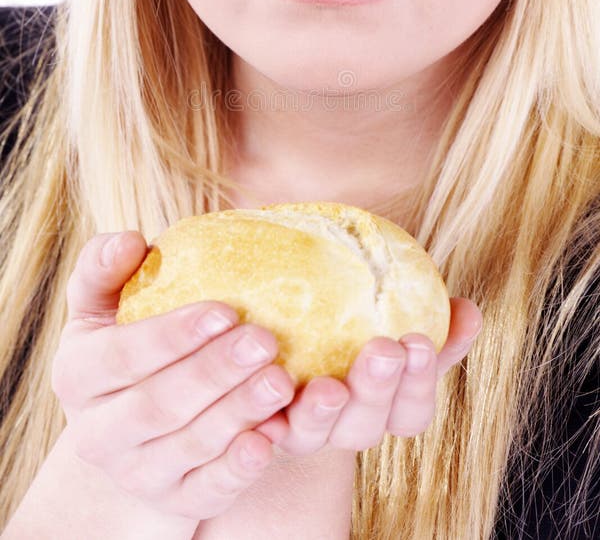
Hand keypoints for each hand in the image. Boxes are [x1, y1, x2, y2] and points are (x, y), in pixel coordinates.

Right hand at [51, 231, 298, 521]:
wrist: (140, 421)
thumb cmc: (130, 342)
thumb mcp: (105, 303)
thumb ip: (105, 266)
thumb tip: (129, 240)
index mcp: (77, 374)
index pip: (121, 356)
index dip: (172, 335)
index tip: (226, 309)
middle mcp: (97, 433)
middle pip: (158, 404)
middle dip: (214, 372)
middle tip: (265, 341)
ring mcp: (136, 473)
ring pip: (189, 446)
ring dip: (238, 414)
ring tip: (281, 381)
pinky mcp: (175, 501)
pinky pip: (208, 490)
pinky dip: (240, 467)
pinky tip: (272, 438)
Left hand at [255, 298, 482, 455]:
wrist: (282, 339)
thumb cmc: (351, 324)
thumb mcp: (390, 317)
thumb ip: (430, 318)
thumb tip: (467, 310)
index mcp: (385, 408)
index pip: (410, 411)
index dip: (417, 383)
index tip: (417, 341)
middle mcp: (344, 427)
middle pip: (365, 427)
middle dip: (377, 390)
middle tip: (383, 350)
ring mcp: (299, 432)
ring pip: (313, 434)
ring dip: (322, 412)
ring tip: (327, 387)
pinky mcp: (257, 425)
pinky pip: (258, 427)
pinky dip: (264, 418)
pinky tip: (268, 390)